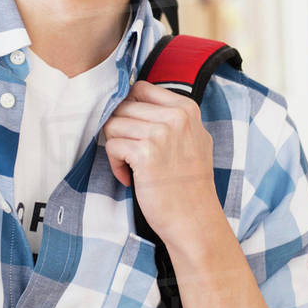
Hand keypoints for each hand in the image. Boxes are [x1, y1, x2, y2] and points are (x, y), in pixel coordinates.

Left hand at [102, 81, 220, 245]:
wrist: (195, 219)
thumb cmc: (190, 184)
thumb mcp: (194, 139)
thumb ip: (171, 118)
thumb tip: (135, 100)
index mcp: (187, 108)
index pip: (140, 89)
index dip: (129, 109)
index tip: (133, 130)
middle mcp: (175, 117)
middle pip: (124, 107)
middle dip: (121, 131)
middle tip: (132, 154)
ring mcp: (160, 133)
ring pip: (113, 124)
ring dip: (116, 147)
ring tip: (132, 167)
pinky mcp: (144, 152)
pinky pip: (112, 146)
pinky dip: (115, 164)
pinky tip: (130, 178)